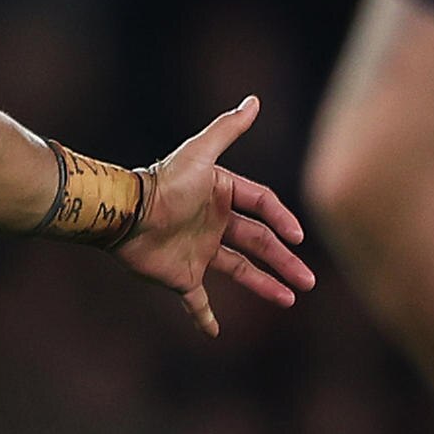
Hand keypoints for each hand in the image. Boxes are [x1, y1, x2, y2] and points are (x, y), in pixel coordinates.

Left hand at [116, 96, 315, 339]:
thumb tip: (254, 100)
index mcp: (222, 196)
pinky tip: (215, 333)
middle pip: (259, 244)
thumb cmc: (164, 183)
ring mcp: (199, 252)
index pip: (263, 207)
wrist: (125, 214)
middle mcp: (214, 224)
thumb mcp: (201, 153)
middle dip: (285, 262)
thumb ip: (227, 129)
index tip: (298, 237)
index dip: (282, 220)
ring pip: (240, 271)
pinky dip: (204, 317)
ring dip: (265, 286)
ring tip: (290, 299)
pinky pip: (196, 301)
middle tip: (308, 281)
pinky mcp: (180, 277)